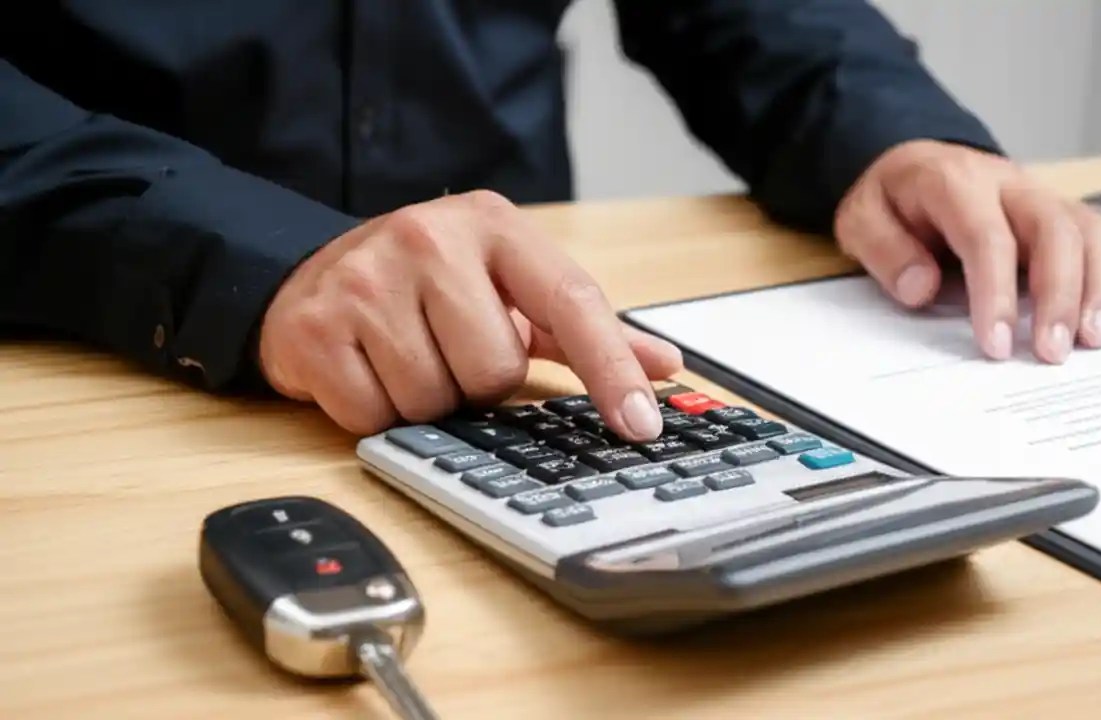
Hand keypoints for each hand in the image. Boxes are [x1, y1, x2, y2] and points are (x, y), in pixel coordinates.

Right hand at [258, 190, 681, 437]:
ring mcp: (366, 280)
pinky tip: (365, 370)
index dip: (609, 368)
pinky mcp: (316, 327)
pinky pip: (375, 417)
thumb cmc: (426, 286)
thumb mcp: (506, 286)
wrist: (310, 276)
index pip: (570, 300)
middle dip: (478, 382)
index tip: (640, 423)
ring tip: (405, 356)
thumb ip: (582, 328)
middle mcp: (429, 238)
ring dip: (427, 399)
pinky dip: (376, 412)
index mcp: (492, 225)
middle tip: (449, 350)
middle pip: (495, 370)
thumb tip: (664, 365)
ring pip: (434, 400)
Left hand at [834, 140, 1100, 362]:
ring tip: (1093, 340)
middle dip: (1061, 295)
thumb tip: (923, 288)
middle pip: (1055, 230)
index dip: (996, 294)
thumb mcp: (862, 218)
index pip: (988, 238)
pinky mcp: (1062, 213)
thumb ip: (885, 251)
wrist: (914, 164)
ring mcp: (1042, 197)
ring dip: (1100, 287)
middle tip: (1054, 353)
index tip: (997, 346)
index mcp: (956, 183)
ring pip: (1091, 230)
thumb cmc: (892, 199)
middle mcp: (1010, 185)